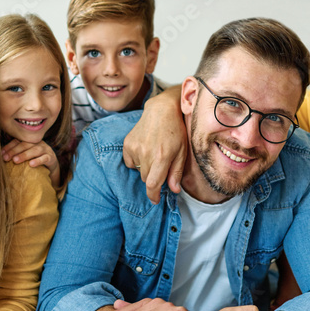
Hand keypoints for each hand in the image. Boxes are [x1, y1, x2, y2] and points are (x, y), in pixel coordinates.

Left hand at [2, 139, 59, 185]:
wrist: (51, 164)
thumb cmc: (34, 159)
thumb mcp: (25, 155)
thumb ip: (15, 154)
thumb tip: (1, 157)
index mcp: (29, 141)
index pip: (17, 141)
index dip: (9, 147)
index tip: (1, 154)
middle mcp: (36, 143)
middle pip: (24, 144)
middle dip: (14, 151)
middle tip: (6, 158)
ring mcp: (44, 149)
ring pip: (34, 150)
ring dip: (24, 155)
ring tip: (16, 161)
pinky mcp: (50, 157)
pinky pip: (44, 158)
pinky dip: (38, 161)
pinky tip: (31, 165)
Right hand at [122, 88, 185, 203]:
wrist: (161, 110)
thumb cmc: (175, 131)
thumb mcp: (182, 152)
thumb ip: (176, 172)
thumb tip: (174, 190)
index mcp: (162, 157)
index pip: (152, 185)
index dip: (153, 196)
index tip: (155, 200)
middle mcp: (146, 154)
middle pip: (146, 179)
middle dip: (153, 177)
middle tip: (162, 165)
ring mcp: (134, 148)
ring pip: (139, 170)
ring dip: (146, 168)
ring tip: (154, 153)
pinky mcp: (127, 144)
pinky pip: (131, 162)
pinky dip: (137, 160)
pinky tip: (145, 149)